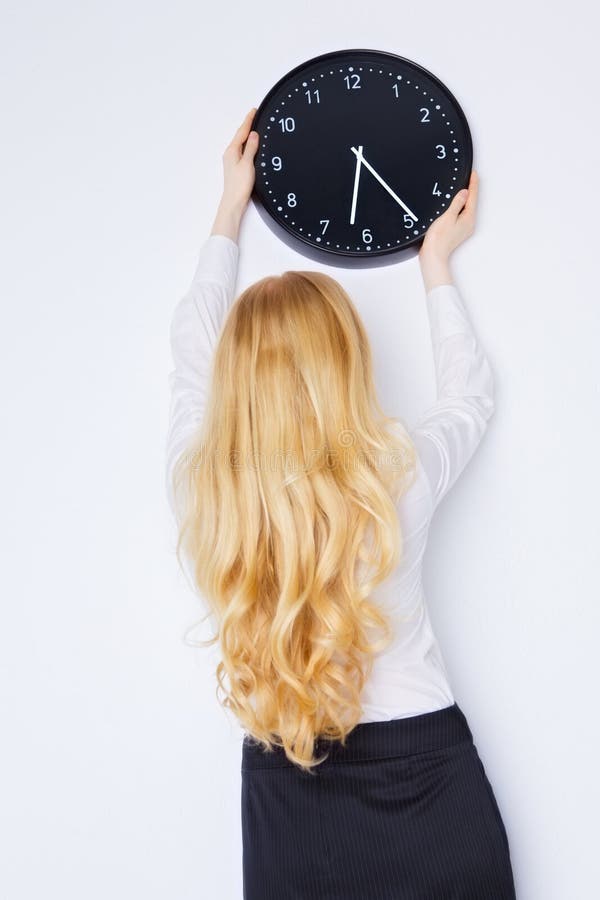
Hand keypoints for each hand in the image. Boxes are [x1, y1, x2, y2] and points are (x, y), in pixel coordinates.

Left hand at [211, 107, 258, 240]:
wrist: (233, 201)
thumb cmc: (239, 186)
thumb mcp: (247, 164)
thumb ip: (251, 148)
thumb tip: (254, 135)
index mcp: (232, 151)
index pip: (242, 131)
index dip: (248, 120)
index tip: (253, 110)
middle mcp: (230, 154)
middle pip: (240, 136)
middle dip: (248, 125)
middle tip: (254, 115)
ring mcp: (232, 161)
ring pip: (241, 143)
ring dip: (247, 135)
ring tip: (254, 126)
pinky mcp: (236, 168)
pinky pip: (242, 151)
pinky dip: (248, 145)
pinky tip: (251, 145)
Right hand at [419, 170, 478, 264]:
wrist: (433, 255)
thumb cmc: (439, 239)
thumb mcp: (448, 216)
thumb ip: (457, 203)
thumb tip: (465, 192)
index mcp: (468, 218)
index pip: (472, 197)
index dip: (473, 184)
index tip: (474, 174)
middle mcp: (468, 223)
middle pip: (471, 202)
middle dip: (471, 189)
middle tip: (472, 177)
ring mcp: (463, 228)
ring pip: (466, 208)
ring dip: (465, 198)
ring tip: (465, 187)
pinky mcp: (456, 231)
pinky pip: (461, 214)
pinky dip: (460, 206)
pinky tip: (456, 204)